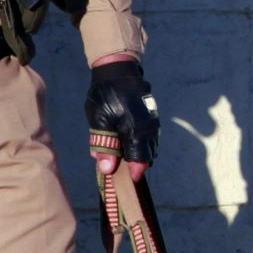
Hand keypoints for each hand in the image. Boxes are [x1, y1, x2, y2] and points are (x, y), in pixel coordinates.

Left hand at [86, 56, 158, 182]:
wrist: (118, 71)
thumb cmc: (106, 95)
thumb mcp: (99, 121)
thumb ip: (104, 146)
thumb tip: (108, 168)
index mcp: (137, 132)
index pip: (139, 162)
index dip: (132, 174)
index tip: (122, 181)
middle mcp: (149, 130)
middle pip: (146, 158)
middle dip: (132, 165)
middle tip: (116, 166)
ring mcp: (152, 124)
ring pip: (148, 148)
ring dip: (135, 154)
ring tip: (118, 153)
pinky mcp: (151, 119)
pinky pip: (148, 138)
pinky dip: (138, 145)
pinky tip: (123, 141)